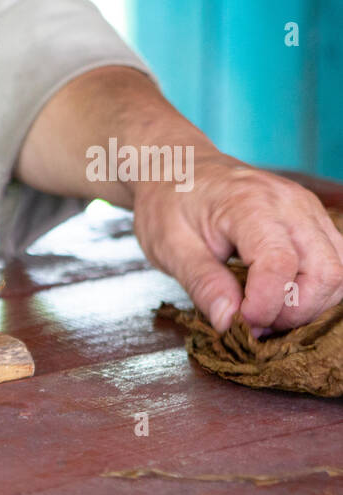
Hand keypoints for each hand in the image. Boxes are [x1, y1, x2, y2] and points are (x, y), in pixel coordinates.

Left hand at [132, 153, 342, 332]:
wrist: (178, 170)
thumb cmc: (169, 205)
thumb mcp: (170, 248)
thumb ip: (202, 284)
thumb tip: (229, 322)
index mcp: (250, 204)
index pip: (280, 263)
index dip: (264, 305)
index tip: (239, 323)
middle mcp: (291, 204)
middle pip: (326, 271)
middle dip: (294, 311)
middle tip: (253, 324)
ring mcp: (308, 211)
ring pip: (340, 270)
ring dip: (310, 304)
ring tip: (265, 313)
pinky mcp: (313, 222)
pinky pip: (335, 263)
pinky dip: (315, 290)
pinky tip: (280, 298)